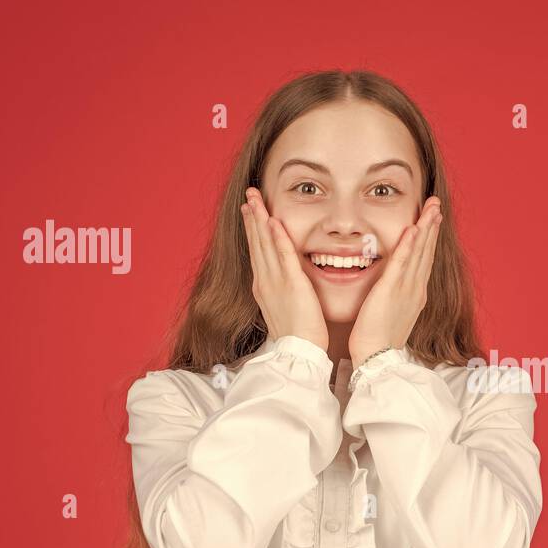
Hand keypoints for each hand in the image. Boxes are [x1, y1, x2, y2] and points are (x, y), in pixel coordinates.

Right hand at [241, 186, 328, 351]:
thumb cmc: (297, 335)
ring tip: (254, 198)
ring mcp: (276, 282)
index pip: (256, 252)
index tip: (249, 211)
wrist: (298, 352)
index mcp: (263, 286)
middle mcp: (265, 281)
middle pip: (256, 242)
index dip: (252, 229)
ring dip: (259, 219)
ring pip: (265, 244)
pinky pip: (284, 256)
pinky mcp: (292, 285)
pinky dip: (277, 237)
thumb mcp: (283, 309)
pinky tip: (273, 221)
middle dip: (252, 217)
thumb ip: (282, 292)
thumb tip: (283, 285)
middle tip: (249, 194)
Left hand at [348, 197, 442, 365]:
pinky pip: (401, 264)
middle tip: (436, 204)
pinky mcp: (391, 291)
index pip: (424, 259)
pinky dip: (408, 246)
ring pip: (419, 253)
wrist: (377, 358)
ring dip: (426, 229)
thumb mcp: (392, 313)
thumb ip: (395, 296)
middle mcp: (416, 289)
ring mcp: (406, 289)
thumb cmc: (379, 340)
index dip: (429, 237)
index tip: (433, 219)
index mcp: (416, 294)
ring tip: (431, 208)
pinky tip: (413, 229)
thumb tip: (394, 287)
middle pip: (426, 251)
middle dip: (432, 226)